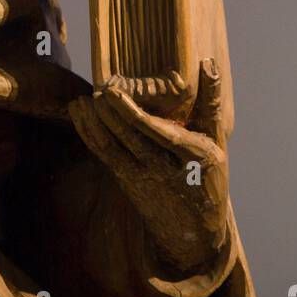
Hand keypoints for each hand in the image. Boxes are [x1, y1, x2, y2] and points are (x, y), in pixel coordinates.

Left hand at [69, 59, 229, 274]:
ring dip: (94, 123)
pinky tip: (79, 113)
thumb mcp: (216, 141)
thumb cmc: (210, 176)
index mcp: (191, 155)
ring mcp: (142, 177)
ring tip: (82, 100)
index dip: (132, 113)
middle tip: (97, 88)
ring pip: (112, 148)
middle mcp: (164, 169)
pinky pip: (104, 156)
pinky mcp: (125, 181)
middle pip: (131, 139)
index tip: (113, 91)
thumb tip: (208, 64)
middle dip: (110, 114)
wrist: (194, 232)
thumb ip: (210, 102)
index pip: (157, 132)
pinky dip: (89, 134)